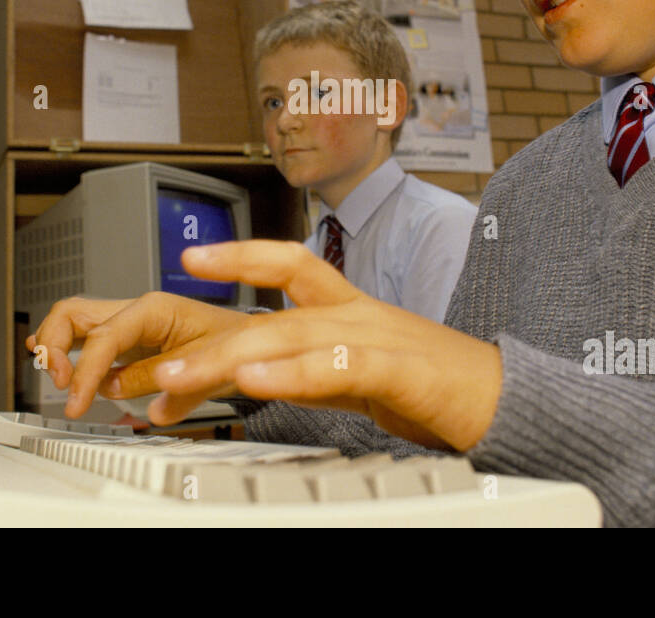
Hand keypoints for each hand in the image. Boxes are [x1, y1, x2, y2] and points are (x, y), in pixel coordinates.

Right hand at [25, 293, 249, 421]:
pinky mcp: (127, 336)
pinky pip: (85, 333)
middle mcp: (137, 309)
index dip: (85, 372)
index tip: (77, 404)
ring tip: (58, 379)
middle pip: (74, 312)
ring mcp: (129, 320)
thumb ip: (161, 379)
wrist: (253, 343)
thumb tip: (117, 389)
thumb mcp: (208, 367)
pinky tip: (52, 360)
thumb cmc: (237, 346)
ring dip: (55, 345)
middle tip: (61, 384)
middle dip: (56, 346)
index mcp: (156, 309)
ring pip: (72, 318)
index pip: (105, 338)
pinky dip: (64, 345)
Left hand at [152, 241, 502, 451]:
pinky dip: (291, 374)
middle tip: (151, 370)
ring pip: (288, 337)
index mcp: (349, 307)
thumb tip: (254, 376)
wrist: (503, 399)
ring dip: (226, 359)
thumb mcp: (359, 373)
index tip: (190, 258)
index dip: (239, 256)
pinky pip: (335, 367)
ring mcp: (376, 337)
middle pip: (268, 314)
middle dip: (204, 341)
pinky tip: (254, 384)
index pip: (288, 264)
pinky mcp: (396, 370)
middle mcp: (356, 312)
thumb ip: (308, 369)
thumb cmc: (433, 384)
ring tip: (177, 379)